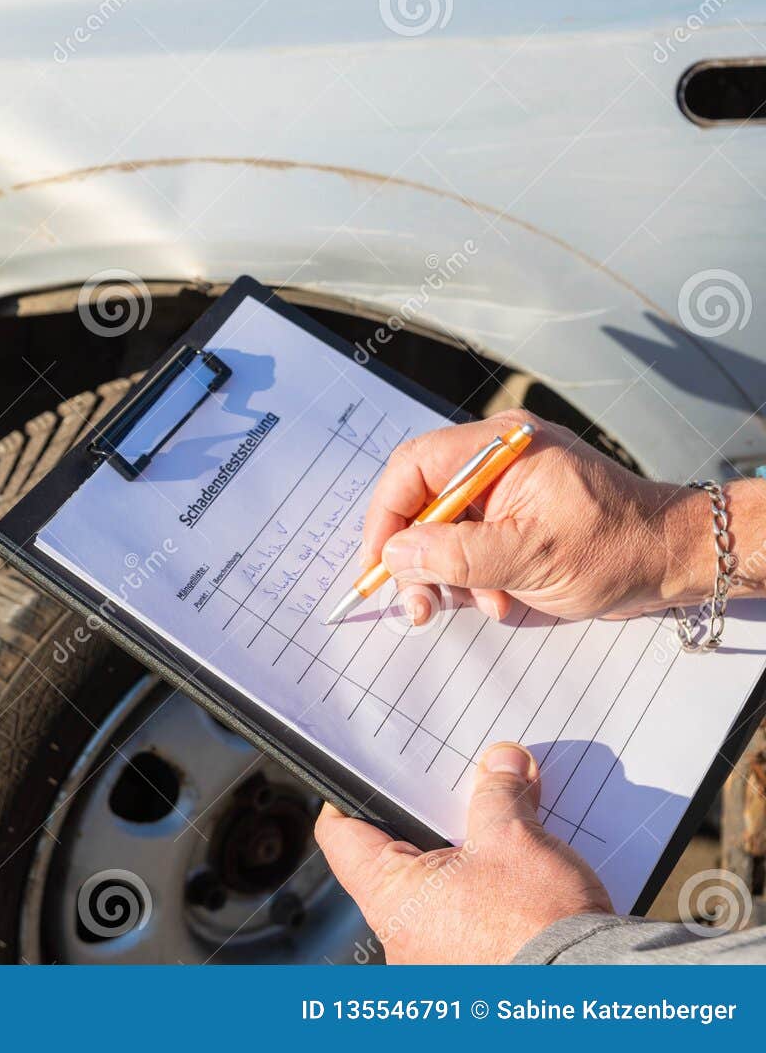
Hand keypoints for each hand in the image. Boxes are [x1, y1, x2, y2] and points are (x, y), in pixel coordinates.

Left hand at [314, 742, 612, 962]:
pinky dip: (484, 896)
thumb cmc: (538, 926)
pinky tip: (518, 876)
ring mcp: (435, 962)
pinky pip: (465, 923)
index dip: (349, 798)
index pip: (341, 838)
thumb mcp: (515, 839)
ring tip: (497, 831)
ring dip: (462, 863)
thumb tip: (502, 763)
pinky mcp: (472, 974)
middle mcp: (402, 937)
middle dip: (429, 825)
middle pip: (395, 862)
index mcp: (390, 899)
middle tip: (454, 793)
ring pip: (433, 894)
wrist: (593, 986)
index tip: (364, 775)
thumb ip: (498, 795)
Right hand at [361, 410, 725, 622]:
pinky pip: (470, 540)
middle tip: (416, 602)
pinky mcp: (515, 512)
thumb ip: (455, 555)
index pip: (413, 468)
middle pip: (422, 499)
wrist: (674, 559)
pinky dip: (474, 574)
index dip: (386, 517)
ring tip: (478, 605)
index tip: (378, 563)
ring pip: (443, 527)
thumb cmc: (616, 549)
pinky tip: (499, 599)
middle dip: (416, 556)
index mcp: (500, 447)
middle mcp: (497, 457)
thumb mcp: (529, 556)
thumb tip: (395, 555)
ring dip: (449, 573)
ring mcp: (506, 485)